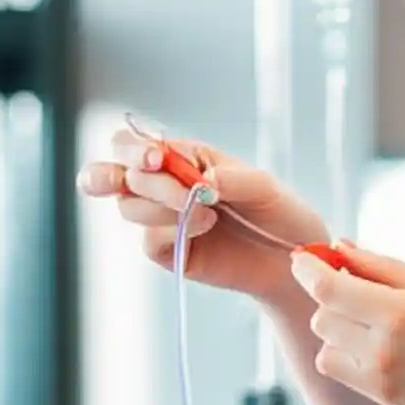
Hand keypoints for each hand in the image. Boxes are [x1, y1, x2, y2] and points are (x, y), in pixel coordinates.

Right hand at [77, 128, 328, 302]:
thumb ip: (232, 178)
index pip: (132, 144)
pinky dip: (169, 232)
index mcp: (183, 158)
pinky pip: (148, 240)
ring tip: (208, 215)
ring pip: (128, 206)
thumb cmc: (280, 215)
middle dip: (129, 175)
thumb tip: (201, 180)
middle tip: (164, 180)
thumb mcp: (265, 188)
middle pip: (112, 172)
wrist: (293, 260)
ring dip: (161, 207)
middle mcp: (164, 185)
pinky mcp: (168, 251)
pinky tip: (203, 229)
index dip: (133, 149)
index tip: (156, 159)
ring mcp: (163, 219)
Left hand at [289, 243, 404, 404]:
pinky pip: (339, 370)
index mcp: (401, 314)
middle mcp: (384, 350)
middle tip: (362, 285)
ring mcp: (381, 381)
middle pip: (323, 314)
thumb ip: (388, 268)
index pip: (327, 287)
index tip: (307, 258)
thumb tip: (341, 248)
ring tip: (377, 321)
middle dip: (333, 296)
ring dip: (339, 327)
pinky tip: (381, 346)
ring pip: (326, 343)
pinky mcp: (385, 400)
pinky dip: (347, 353)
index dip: (308, 268)